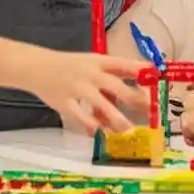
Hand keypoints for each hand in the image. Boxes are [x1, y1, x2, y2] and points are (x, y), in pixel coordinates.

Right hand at [20, 51, 149, 134]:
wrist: (37, 67)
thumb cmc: (70, 67)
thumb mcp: (92, 63)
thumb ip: (112, 75)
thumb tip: (137, 89)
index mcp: (98, 62)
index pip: (123, 64)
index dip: (140, 70)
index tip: (156, 76)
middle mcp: (90, 74)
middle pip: (116, 87)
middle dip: (134, 99)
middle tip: (149, 109)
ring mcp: (77, 89)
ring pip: (100, 105)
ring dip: (116, 118)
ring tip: (128, 128)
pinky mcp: (64, 102)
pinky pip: (80, 116)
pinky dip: (90, 125)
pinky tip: (98, 132)